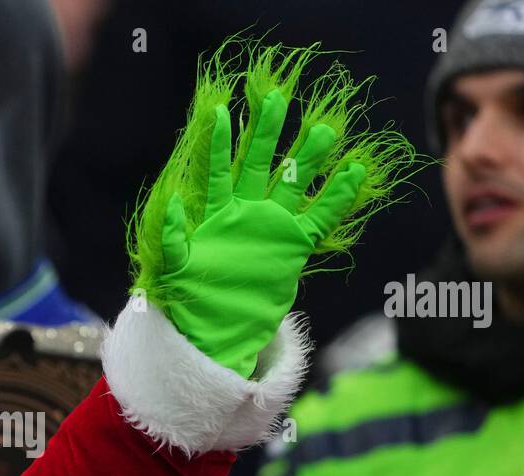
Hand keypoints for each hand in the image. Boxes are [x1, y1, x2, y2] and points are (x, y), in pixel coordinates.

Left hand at [148, 90, 365, 376]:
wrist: (217, 328)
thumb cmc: (191, 297)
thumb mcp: (174, 268)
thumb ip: (171, 238)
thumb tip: (170, 204)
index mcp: (217, 214)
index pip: (218, 171)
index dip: (220, 143)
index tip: (220, 110)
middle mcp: (246, 212)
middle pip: (259, 165)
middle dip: (267, 133)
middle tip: (277, 98)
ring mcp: (272, 226)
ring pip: (292, 183)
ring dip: (306, 157)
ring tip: (324, 127)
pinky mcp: (294, 245)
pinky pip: (319, 217)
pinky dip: (336, 196)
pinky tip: (353, 171)